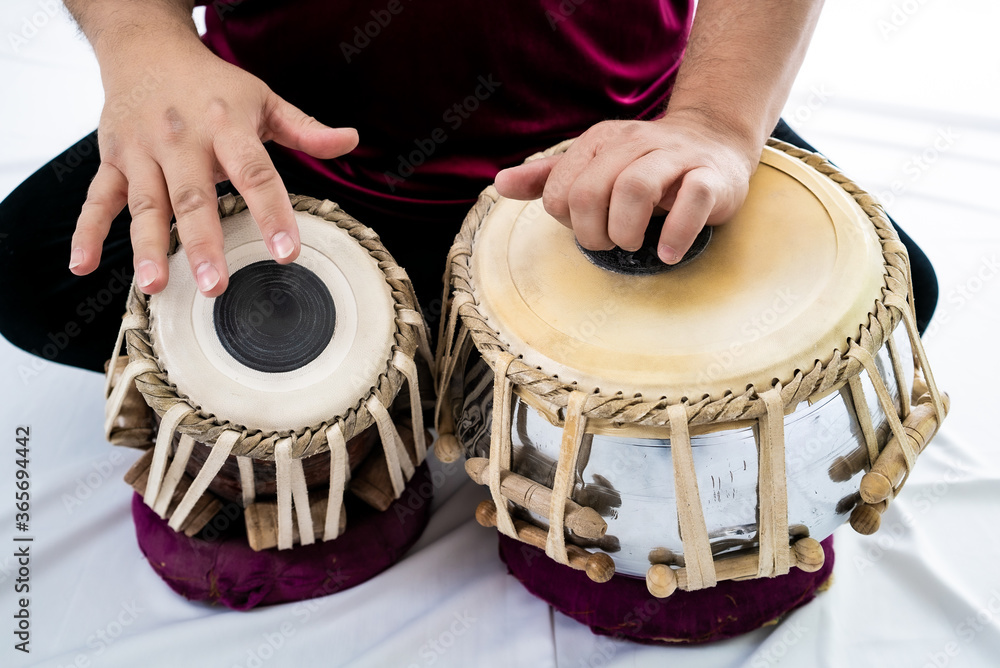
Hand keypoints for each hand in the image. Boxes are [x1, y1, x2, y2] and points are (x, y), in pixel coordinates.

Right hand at [69, 35, 357, 295]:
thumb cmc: (211, 84)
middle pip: (192, 198)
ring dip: (148, 246)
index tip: (287, 252)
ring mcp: (142, 152)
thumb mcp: (263, 100)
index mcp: (226, 126)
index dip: (272, 212)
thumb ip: (305, 130)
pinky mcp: (111, 160)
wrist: (146, 47)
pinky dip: (87, 232)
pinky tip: (82, 265)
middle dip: (202, 243)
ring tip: (155, 284)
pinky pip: (97, 199)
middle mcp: (181, 141)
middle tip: (215, 286)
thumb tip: (351, 141)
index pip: (255, 173)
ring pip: (144, 204)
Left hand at [494, 112, 758, 263]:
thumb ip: (548, 177)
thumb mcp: (593, 165)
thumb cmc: (643, 164)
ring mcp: (676, 157)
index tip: (589, 226)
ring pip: (637, 188)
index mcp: (600, 141)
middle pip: (592, 190)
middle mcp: (636, 143)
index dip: (568, 220)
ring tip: (633, 245)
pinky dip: (675, 234)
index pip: (562, 188)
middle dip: (592, 231)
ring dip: (626, 230)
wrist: (714, 142)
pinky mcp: (711, 177)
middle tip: (609, 243)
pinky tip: (667, 252)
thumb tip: (500, 184)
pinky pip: (692, 200)